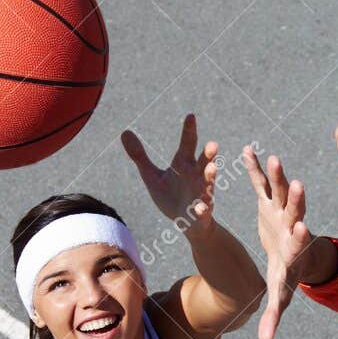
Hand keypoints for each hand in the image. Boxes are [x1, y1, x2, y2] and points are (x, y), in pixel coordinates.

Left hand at [121, 113, 217, 230]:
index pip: (188, 144)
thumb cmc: (171, 196)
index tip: (190, 116)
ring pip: (208, 184)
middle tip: (213, 144)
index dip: (189, 131)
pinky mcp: (201, 212)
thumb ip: (140, 156)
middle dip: (209, 154)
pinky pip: (203, 210)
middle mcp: (196, 177)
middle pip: (204, 162)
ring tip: (213, 168)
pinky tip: (201, 208)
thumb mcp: (152, 175)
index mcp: (184, 165)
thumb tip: (124, 132)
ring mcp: (201, 194)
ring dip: (211, 176)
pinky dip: (203, 209)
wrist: (187, 222)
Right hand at [244, 144, 311, 338]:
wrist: (292, 255)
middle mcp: (291, 225)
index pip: (300, 241)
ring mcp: (280, 211)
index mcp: (295, 247)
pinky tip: (247, 150)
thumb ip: (273, 316)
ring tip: (274, 158)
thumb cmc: (286, 277)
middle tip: (300, 185)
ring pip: (281, 191)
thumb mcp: (280, 296)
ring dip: (278, 175)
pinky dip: (256, 168)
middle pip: (296, 211)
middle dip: (297, 200)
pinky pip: (261, 182)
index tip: (303, 228)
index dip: (301, 236)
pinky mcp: (269, 201)